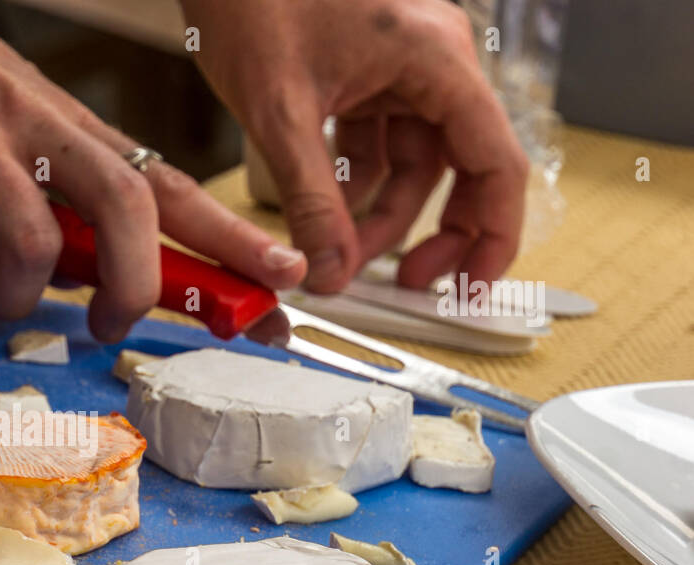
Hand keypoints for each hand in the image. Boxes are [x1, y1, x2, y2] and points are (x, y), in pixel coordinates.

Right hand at [0, 0, 307, 340]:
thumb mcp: (16, 128)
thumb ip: (55, 200)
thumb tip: (86, 281)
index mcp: (68, 128)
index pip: (168, 185)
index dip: (230, 235)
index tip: (284, 277)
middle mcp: (34, 131)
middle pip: (126, 205)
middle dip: (136, 283)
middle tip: (108, 324)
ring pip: (30, 244)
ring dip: (9, 289)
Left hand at [181, 0, 527, 291]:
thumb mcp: (282, 113)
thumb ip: (311, 200)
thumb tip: (330, 273)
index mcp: (437, 61)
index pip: (495, 163)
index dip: (492, 235)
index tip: (471, 290)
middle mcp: (431, 63)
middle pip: (460, 167)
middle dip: (433, 232)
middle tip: (402, 285)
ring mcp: (399, 68)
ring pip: (412, 163)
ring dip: (382, 215)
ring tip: (342, 259)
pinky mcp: (364, 74)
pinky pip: (376, 143)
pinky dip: (355, 185)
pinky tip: (325, 217)